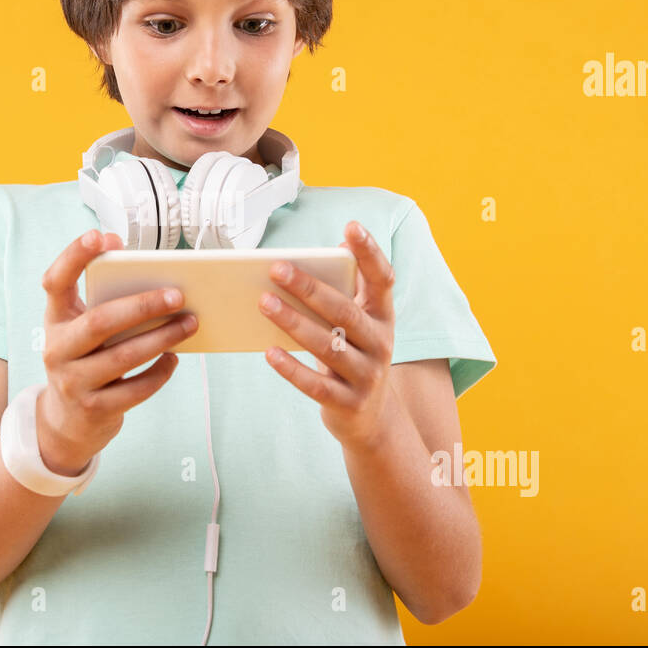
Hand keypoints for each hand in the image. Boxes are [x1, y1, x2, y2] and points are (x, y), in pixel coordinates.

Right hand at [37, 230, 198, 474]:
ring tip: (190, 323)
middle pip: (99, 322)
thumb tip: (152, 276)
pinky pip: (135, 389)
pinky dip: (159, 372)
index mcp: (56, 319)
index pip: (55, 282)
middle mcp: (57, 349)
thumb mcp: (83, 331)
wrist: (67, 422)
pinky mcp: (94, 409)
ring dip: (162, 338)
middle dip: (141, 306)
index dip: (73, 257)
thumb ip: (106, 304)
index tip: (100, 236)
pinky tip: (174, 358)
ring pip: (122, 357)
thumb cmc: (87, 360)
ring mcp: (72, 382)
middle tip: (178, 295)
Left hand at [258, 220, 395, 450]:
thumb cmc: (354, 357)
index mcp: (384, 318)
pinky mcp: (348, 404)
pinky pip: (316, 385)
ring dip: (293, 322)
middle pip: (345, 311)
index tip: (351, 226)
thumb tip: (334, 246)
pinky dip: (291, 368)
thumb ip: (349, 291)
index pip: (383, 279)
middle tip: (277, 269)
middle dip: (310, 288)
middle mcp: (381, 345)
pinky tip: (268, 351)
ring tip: (263, 302)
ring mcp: (367, 377)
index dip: (370, 253)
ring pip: (328, 346)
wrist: (371, 421)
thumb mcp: (359, 325)